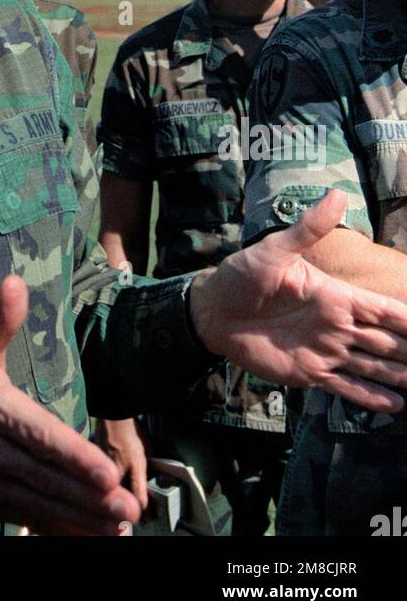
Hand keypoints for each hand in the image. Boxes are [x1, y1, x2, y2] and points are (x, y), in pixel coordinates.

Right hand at [0, 275, 138, 534]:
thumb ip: (1, 319)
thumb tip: (15, 281)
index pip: (39, 435)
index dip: (72, 456)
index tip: (105, 471)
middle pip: (45, 477)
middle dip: (88, 496)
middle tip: (127, 508)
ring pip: (39, 503)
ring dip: (80, 518)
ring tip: (118, 528)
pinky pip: (25, 519)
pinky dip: (57, 529)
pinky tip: (88, 535)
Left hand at [189, 190, 406, 412]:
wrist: (213, 311)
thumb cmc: (243, 275)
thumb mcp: (274, 250)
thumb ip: (307, 227)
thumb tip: (337, 194)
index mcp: (334, 295)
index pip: (382, 309)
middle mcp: (337, 325)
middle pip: (386, 340)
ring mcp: (325, 350)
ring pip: (373, 366)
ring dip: (398, 375)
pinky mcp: (309, 373)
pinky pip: (346, 386)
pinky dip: (370, 397)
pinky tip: (394, 406)